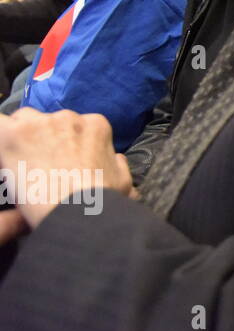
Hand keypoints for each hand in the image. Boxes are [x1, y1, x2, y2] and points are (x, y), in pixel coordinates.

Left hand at [0, 109, 130, 230]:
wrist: (79, 212)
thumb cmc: (103, 201)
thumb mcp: (123, 181)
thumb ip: (118, 165)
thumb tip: (116, 159)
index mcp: (96, 126)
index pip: (74, 125)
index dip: (63, 143)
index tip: (59, 160)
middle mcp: (69, 118)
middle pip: (47, 120)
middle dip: (42, 137)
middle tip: (39, 163)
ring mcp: (41, 123)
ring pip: (22, 121)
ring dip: (20, 137)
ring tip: (19, 161)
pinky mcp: (15, 134)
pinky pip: (0, 125)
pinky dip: (2, 138)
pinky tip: (4, 155)